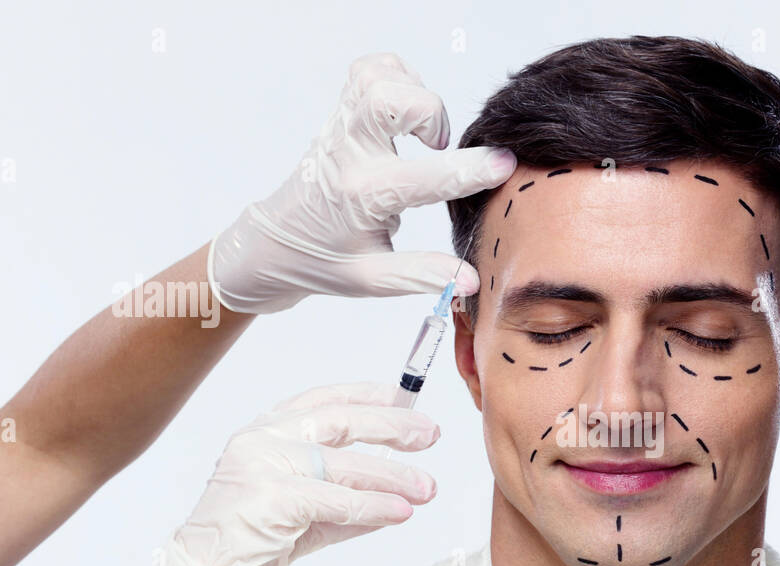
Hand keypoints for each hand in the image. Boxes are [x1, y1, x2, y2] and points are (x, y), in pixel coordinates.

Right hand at [78, 382, 439, 565]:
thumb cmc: (253, 549)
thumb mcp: (308, 516)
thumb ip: (348, 500)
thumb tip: (402, 497)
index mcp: (265, 433)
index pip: (323, 399)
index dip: (367, 395)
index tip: (406, 396)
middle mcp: (260, 440)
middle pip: (339, 420)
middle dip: (391, 425)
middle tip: (431, 434)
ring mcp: (260, 466)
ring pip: (342, 463)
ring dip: (393, 475)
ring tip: (428, 487)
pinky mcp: (267, 499)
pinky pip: (334, 500)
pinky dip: (373, 507)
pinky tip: (402, 513)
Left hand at [208, 51, 515, 313]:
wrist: (275, 244)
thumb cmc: (325, 262)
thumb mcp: (373, 280)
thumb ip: (422, 275)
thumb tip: (470, 279)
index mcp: (365, 197)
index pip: (426, 178)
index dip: (473, 169)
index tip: (504, 163)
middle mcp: (350, 154)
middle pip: (388, 100)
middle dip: (429, 113)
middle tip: (437, 146)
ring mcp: (341, 128)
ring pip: (379, 77)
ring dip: (413, 94)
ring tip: (422, 133)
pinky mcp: (339, 115)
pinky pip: (369, 72)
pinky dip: (396, 80)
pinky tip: (404, 117)